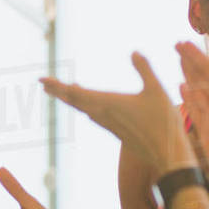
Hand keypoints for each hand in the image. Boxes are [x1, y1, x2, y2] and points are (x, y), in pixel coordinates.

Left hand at [42, 51, 196, 174]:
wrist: (168, 157)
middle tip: (43, 83)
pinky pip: (95, 116)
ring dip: (71, 99)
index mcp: (108, 103)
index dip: (57, 85)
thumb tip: (133, 51)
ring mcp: (109, 124)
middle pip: (74, 101)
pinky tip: (88, 107)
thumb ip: (144, 70)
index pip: (75, 93)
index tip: (41, 79)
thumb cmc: (163, 124)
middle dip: (58, 91)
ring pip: (84, 109)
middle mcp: (104, 114)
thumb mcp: (156, 90)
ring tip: (62, 91)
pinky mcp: (117, 131)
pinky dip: (86, 107)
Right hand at [176, 41, 208, 189]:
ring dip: (188, 73)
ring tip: (178, 58)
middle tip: (177, 44)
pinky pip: (194, 108)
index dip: (198, 56)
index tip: (185, 43)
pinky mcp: (205, 128)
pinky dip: (187, 97)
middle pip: (203, 75)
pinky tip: (180, 86)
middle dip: (191, 59)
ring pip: (197, 89)